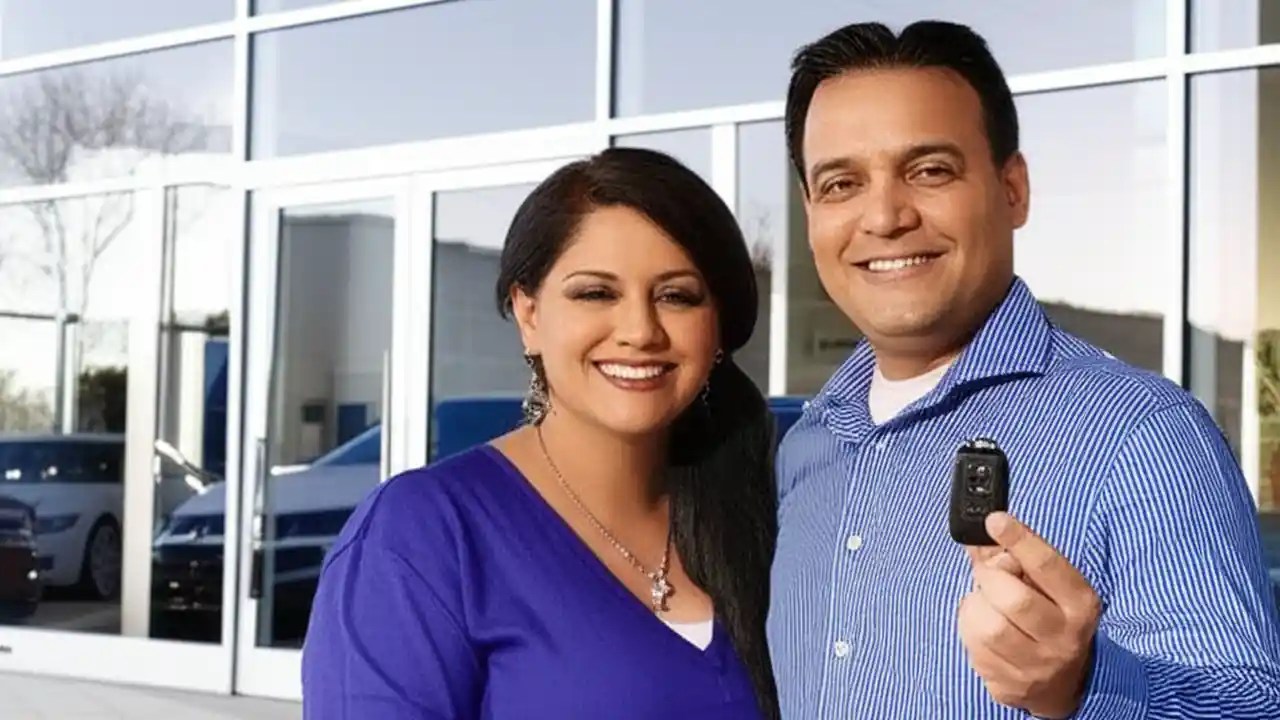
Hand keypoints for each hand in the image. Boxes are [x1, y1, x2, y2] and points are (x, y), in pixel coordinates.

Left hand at [958, 512, 1100, 717]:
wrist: (1064, 682)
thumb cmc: (1051, 617)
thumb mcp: (1048, 586)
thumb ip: (1014, 558)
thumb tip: (979, 531)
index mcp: (1080, 604)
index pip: (1048, 566)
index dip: (1019, 540)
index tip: (995, 519)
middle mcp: (1064, 637)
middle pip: (1014, 599)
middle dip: (991, 579)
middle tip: (989, 575)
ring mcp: (1037, 666)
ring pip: (989, 626)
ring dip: (976, 606)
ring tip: (985, 604)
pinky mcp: (1011, 685)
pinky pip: (974, 647)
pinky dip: (968, 628)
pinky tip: (981, 627)